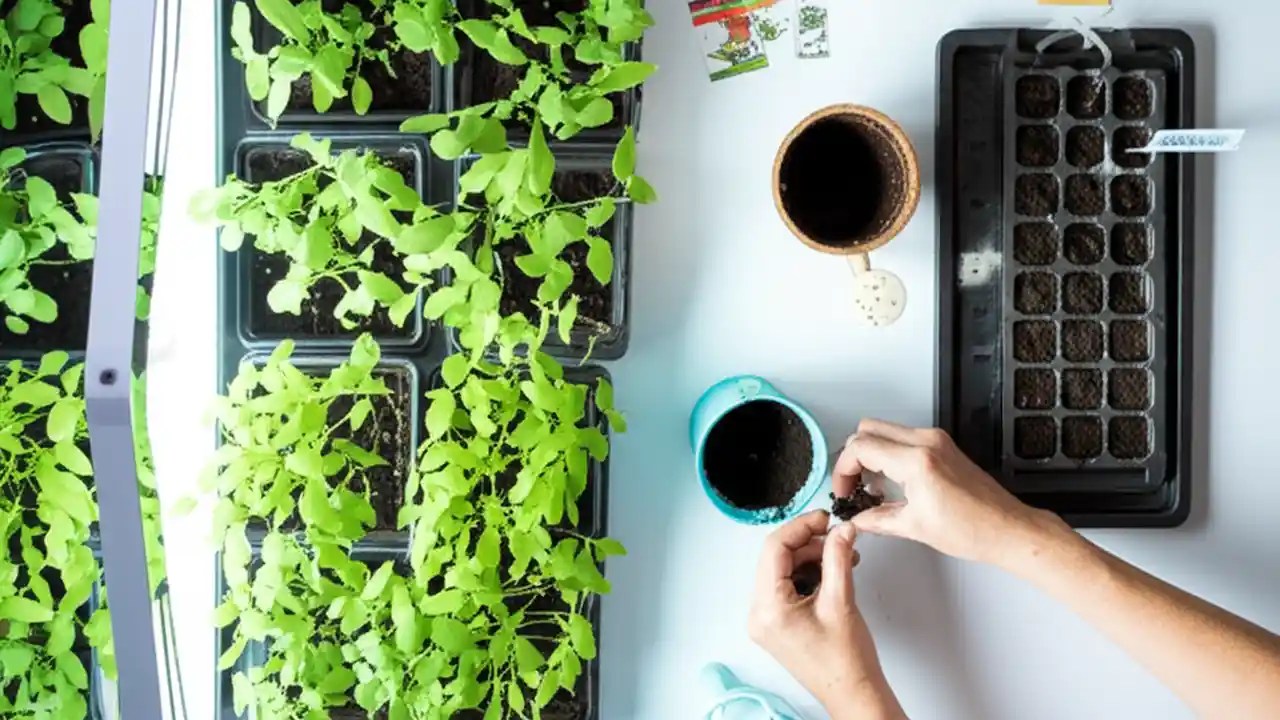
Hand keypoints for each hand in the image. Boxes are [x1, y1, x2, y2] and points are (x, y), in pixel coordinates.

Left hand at [748, 510, 903, 718]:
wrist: (853, 694)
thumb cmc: (847, 659)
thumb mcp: (842, 600)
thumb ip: (838, 557)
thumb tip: (842, 528)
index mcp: (768, 608)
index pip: (774, 549)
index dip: (800, 527)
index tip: (825, 518)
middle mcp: (758, 613)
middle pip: (776, 558)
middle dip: (808, 544)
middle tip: (839, 539)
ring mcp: (765, 620)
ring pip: (782, 571)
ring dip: (811, 559)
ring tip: (843, 559)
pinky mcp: (776, 624)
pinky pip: (786, 586)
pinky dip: (808, 575)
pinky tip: (832, 574)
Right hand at [834, 419, 1065, 567]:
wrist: (1007, 529)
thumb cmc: (973, 529)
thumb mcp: (915, 527)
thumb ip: (876, 520)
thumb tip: (856, 519)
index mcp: (917, 461)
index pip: (861, 448)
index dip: (843, 470)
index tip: (843, 490)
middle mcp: (926, 442)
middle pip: (868, 429)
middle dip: (852, 456)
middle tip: (852, 485)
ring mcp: (936, 440)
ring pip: (884, 430)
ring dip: (870, 453)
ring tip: (870, 486)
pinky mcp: (943, 445)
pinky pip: (903, 437)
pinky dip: (888, 453)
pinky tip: (891, 481)